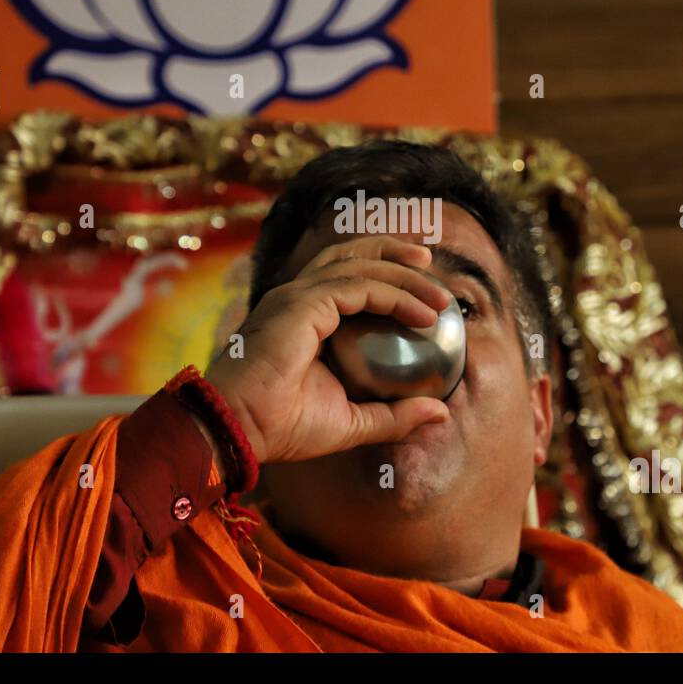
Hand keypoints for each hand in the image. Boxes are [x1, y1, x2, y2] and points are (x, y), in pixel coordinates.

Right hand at [205, 237, 453, 463]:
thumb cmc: (283, 427)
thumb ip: (395, 414)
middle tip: (431, 264)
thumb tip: (440, 411)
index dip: (386, 273)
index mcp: (304, 317)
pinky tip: (421, 313)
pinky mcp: (303, 305)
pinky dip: (394, 295)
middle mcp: (298, 298)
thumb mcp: (354, 422)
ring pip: (360, 266)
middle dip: (395, 253)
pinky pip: (358, 287)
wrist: (241, 430)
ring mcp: (298, 297)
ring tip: (438, 293)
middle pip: (351, 255)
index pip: (346, 276)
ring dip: (403, 273)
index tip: (426, 289)